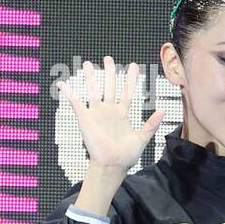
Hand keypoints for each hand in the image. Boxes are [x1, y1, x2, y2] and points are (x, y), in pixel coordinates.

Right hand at [57, 56, 163, 172]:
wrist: (112, 165)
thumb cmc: (126, 155)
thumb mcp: (142, 138)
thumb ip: (151, 124)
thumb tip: (162, 110)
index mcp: (123, 113)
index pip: (128, 91)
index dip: (130, 79)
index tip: (134, 65)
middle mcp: (109, 110)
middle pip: (109, 86)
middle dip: (109, 72)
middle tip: (108, 58)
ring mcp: (96, 113)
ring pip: (93, 90)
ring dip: (90, 77)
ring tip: (87, 64)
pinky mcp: (84, 118)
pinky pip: (75, 103)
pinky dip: (68, 93)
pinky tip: (62, 84)